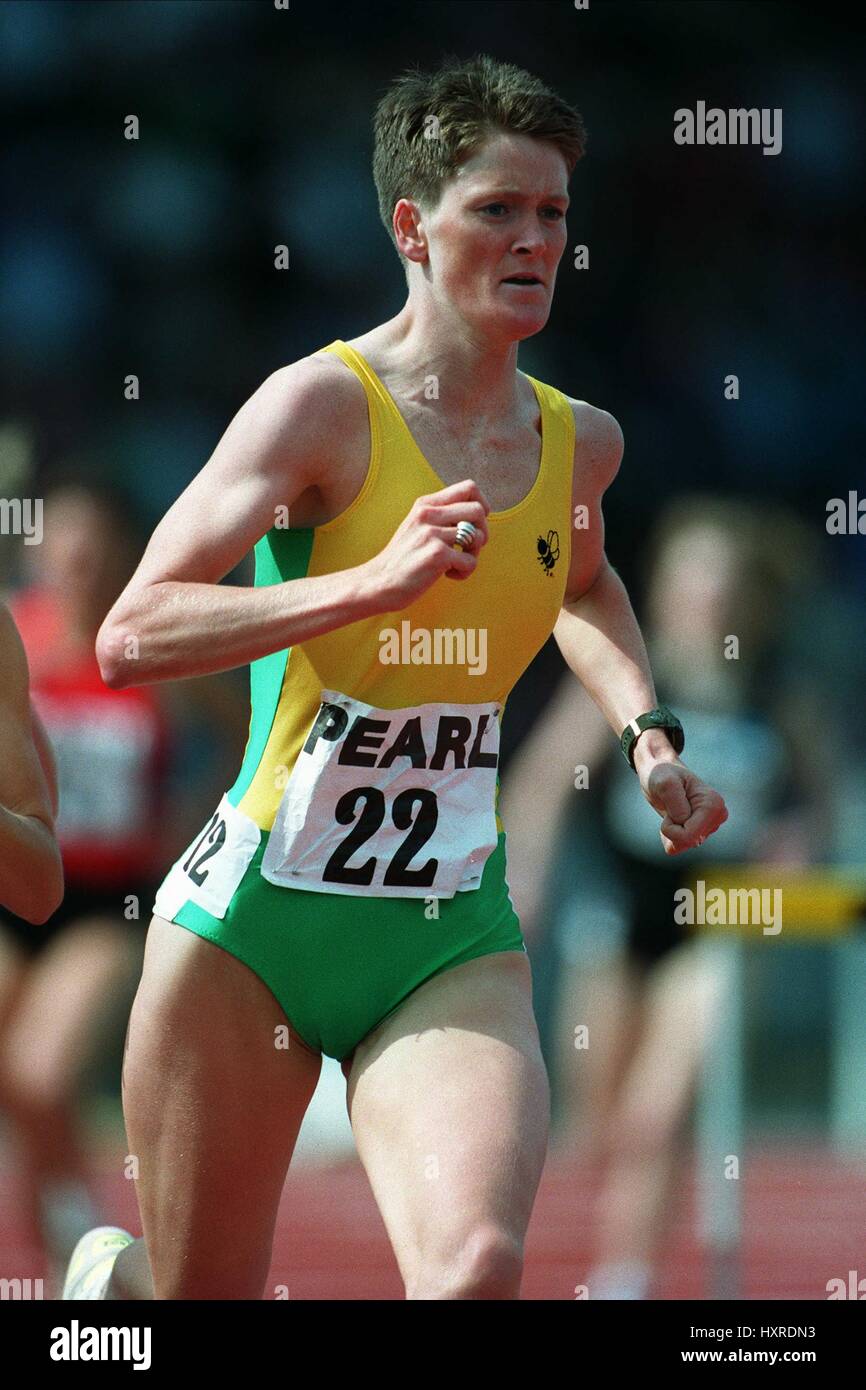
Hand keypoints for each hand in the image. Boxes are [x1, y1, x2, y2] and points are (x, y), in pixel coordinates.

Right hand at [363, 480, 489, 610]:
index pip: (469, 488)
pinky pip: (471, 561)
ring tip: (456, 563)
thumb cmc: (403, 559)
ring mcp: (432, 534)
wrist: (378, 583)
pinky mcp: (437, 555)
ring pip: (478, 537)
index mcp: (425, 504)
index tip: (474, 525)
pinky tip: (449, 575)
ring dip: (474, 554)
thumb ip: (441, 516)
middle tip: (468, 548)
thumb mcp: (417, 526)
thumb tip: (478, 514)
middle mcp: (428, 514)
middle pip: (479, 510)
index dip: (482, 505)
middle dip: (483, 531)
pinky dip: (465, 572)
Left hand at [637, 756, 728, 855]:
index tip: (668, 806)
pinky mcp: (702, 830)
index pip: (689, 836)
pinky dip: (671, 836)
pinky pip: (682, 846)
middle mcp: (717, 816)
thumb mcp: (665, 783)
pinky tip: (672, 820)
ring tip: (672, 810)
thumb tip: (684, 824)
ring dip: (671, 831)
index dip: (669, 827)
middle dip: (672, 829)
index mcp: (713, 804)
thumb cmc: (662, 774)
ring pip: (685, 845)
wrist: (660, 772)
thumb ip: (676, 803)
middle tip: (670, 806)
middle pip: (688, 842)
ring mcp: (711, 824)